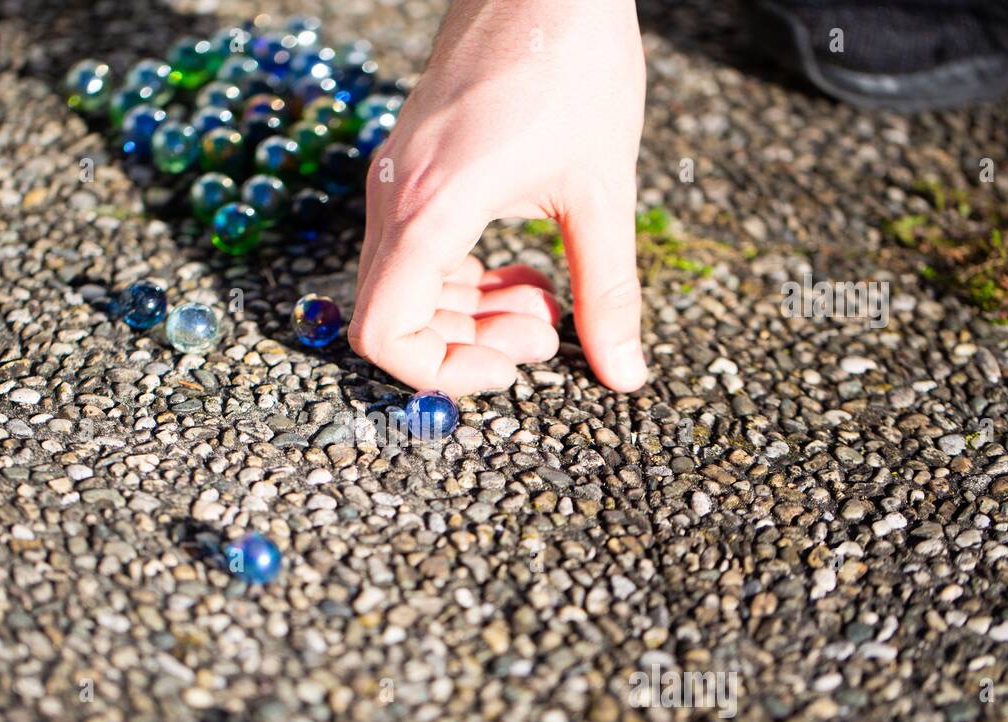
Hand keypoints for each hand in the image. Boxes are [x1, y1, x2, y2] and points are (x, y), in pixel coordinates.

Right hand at [350, 0, 647, 396]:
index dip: (440, 372)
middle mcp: (396, 197)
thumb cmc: (573, 63)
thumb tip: (624, 372)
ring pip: (407, 289)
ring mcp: (399, 181)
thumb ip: (609, 293)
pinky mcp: (415, 170)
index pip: (383, 332)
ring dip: (473, 315)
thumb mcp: (602, 194)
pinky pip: (420, 253)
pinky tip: (527, 270)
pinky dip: (467, 280)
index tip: (508, 367)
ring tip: (548, 304)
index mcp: (430, 207)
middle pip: (395, 318)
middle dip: (471, 344)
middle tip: (547, 335)